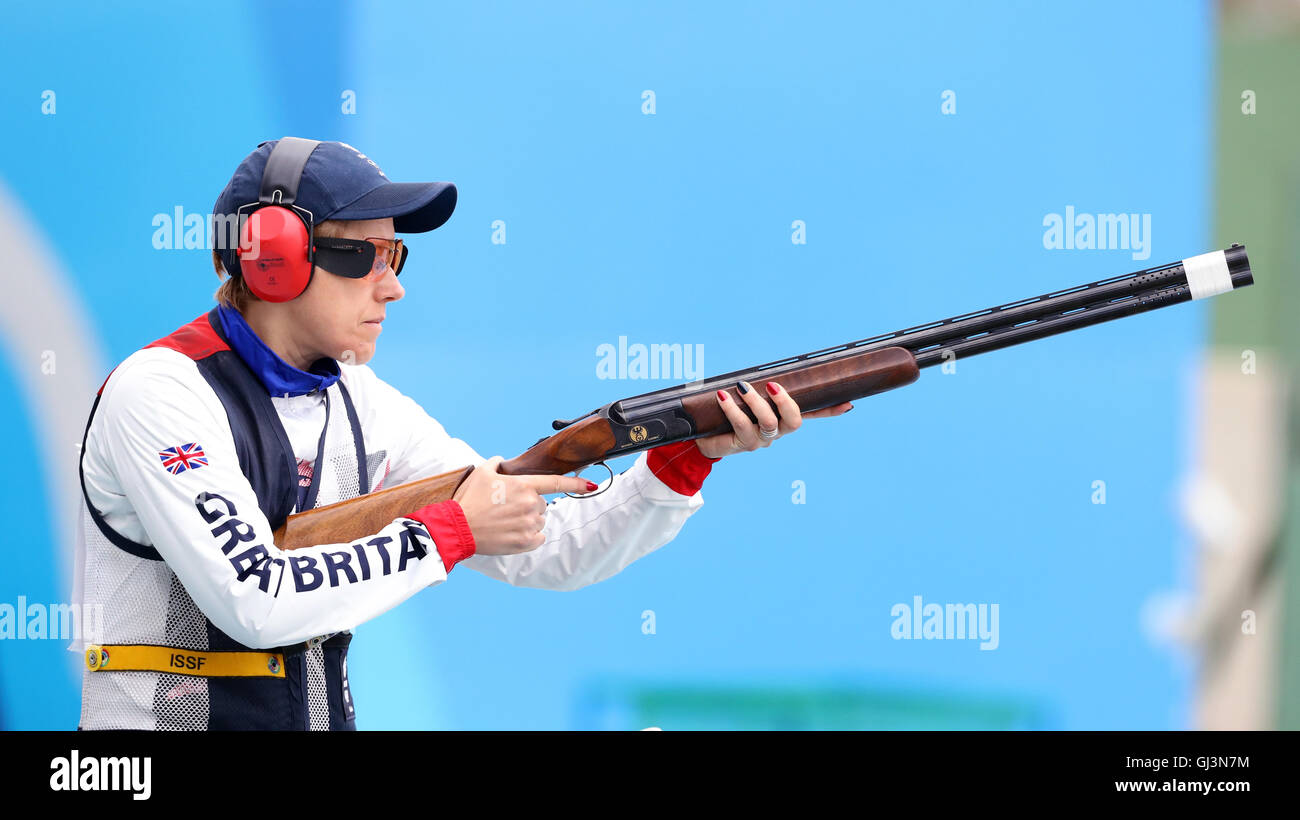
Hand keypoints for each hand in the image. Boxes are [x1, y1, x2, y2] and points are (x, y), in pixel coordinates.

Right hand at [452, 456, 598, 554]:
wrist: (459, 527)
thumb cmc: (469, 499)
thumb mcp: (481, 473)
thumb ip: (496, 464)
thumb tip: (501, 462)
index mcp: (524, 486)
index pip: (557, 483)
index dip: (577, 482)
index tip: (592, 484)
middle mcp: (531, 504)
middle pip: (542, 504)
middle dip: (529, 505)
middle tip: (507, 508)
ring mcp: (529, 524)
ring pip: (539, 520)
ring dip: (528, 521)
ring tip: (506, 522)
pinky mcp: (526, 542)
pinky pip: (538, 537)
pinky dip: (530, 537)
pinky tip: (513, 533)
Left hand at [694, 380, 852, 459]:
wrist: (704, 437)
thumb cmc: (727, 412)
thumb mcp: (744, 397)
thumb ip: (755, 385)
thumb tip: (756, 364)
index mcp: (782, 418)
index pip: (811, 413)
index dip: (829, 410)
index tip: (847, 404)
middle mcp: (776, 431)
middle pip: (794, 421)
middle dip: (786, 402)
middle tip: (772, 386)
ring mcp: (761, 440)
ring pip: (769, 423)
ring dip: (755, 402)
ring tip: (741, 387)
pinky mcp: (742, 444)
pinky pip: (741, 425)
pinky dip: (732, 408)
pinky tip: (722, 396)